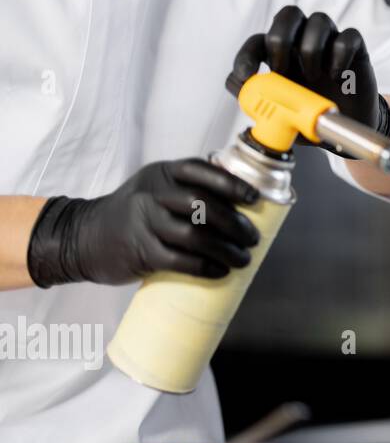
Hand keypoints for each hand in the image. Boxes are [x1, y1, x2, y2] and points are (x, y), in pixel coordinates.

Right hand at [26, 160, 260, 287]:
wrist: (82, 237)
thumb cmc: (134, 213)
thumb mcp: (155, 188)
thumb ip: (188, 187)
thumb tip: (240, 200)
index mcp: (162, 173)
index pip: (201, 171)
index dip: (232, 184)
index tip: (255, 198)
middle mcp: (152, 194)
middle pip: (202, 204)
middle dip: (235, 223)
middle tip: (252, 238)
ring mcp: (143, 223)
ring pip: (194, 236)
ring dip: (226, 249)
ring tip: (243, 258)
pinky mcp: (139, 252)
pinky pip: (180, 260)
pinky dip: (205, 267)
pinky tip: (221, 270)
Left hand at [228, 6, 389, 149]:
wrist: (345, 131)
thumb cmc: (309, 116)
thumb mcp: (278, 114)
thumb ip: (254, 97)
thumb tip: (237, 82)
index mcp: (280, 54)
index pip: (258, 40)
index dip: (247, 54)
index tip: (246, 76)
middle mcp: (303, 41)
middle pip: (289, 14)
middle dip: (281, 39)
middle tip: (282, 70)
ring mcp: (330, 42)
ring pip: (319, 20)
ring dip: (311, 49)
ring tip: (313, 77)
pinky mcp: (356, 50)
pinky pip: (349, 36)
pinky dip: (340, 55)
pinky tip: (337, 78)